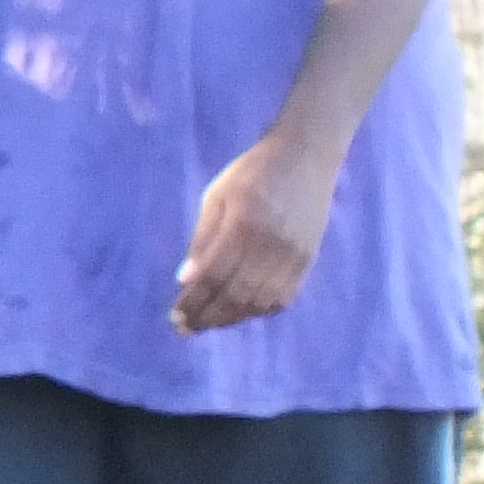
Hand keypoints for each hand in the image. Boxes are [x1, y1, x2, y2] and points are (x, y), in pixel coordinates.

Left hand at [174, 127, 341, 332]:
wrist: (306, 156)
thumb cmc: (252, 172)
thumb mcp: (216, 195)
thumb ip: (202, 238)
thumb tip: (185, 280)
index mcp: (242, 226)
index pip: (213, 277)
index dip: (193, 302)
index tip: (175, 317)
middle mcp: (270, 246)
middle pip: (236, 295)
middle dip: (208, 316)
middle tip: (187, 328)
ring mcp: (293, 255)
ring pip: (260, 301)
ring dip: (232, 318)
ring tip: (209, 322)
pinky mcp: (308, 258)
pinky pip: (284, 296)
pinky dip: (260, 310)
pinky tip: (241, 312)